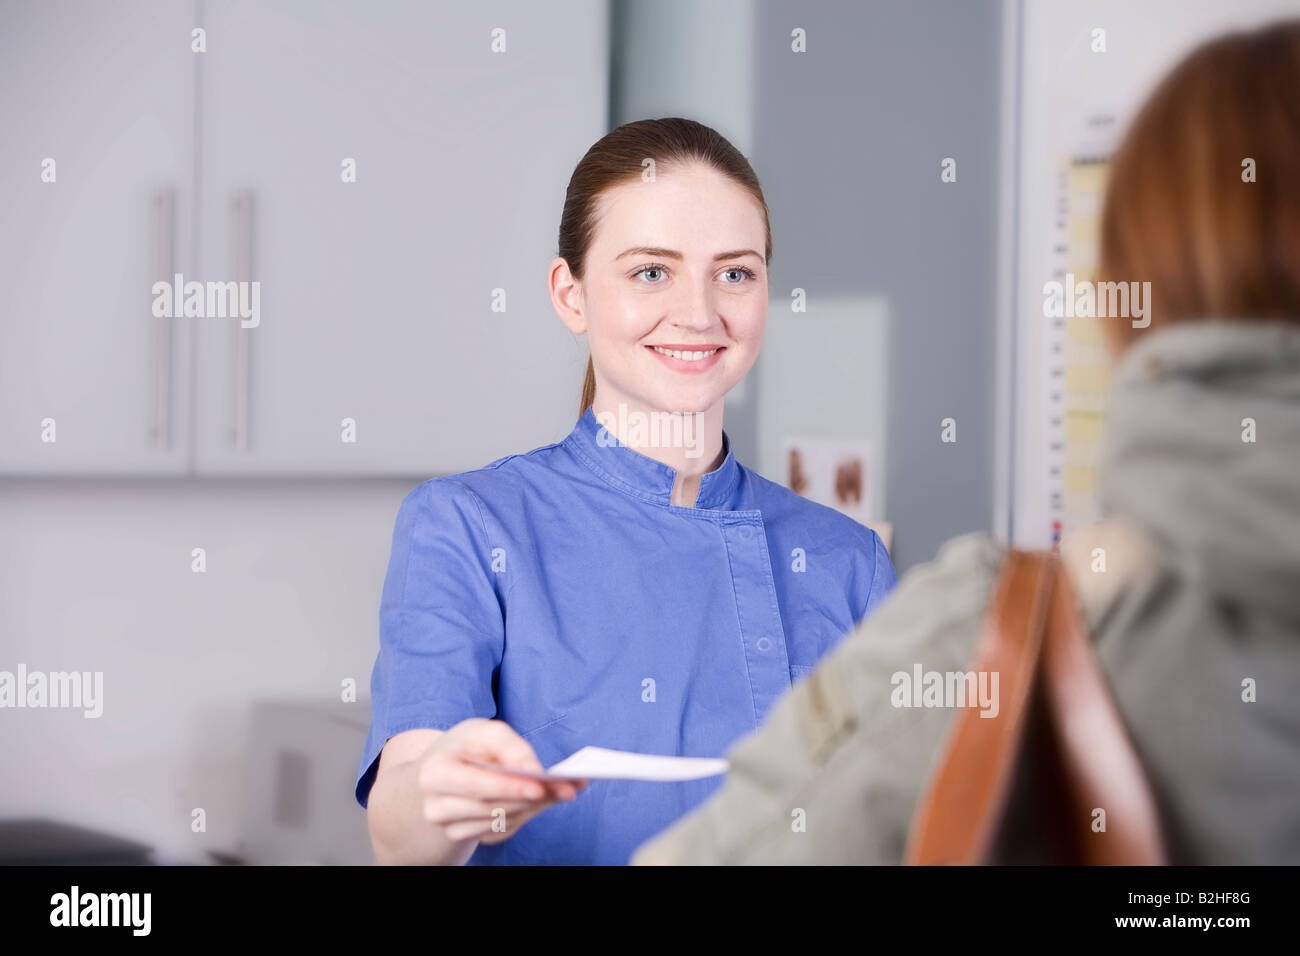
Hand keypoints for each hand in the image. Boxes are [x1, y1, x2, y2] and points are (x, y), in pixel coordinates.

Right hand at [414, 717, 587, 845]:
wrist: (441, 771)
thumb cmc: (466, 747)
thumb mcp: (482, 732)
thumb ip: (508, 746)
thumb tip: (533, 771)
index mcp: (434, 774)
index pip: (476, 785)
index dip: (509, 787)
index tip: (540, 786)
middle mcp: (437, 806)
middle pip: (492, 807)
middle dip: (533, 797)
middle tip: (568, 789)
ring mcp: (449, 827)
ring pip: (501, 821)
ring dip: (535, 806)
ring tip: (563, 791)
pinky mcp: (465, 836)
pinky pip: (502, 830)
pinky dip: (527, 814)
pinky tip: (542, 800)